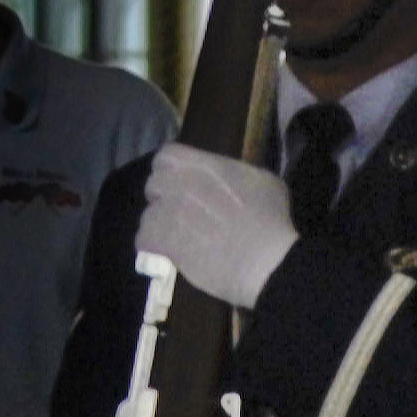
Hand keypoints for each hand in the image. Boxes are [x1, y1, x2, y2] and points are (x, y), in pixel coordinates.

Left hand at [135, 141, 297, 310]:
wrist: (267, 262)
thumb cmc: (273, 221)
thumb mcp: (265, 182)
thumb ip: (238, 174)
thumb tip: (232, 179)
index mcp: (206, 165)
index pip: (167, 155)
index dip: (170, 169)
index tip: (180, 182)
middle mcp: (183, 183)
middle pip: (154, 184)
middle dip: (163, 198)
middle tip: (180, 213)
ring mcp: (172, 213)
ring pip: (149, 214)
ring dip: (159, 225)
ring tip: (177, 238)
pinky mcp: (166, 241)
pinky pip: (144, 239)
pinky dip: (152, 247)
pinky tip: (167, 253)